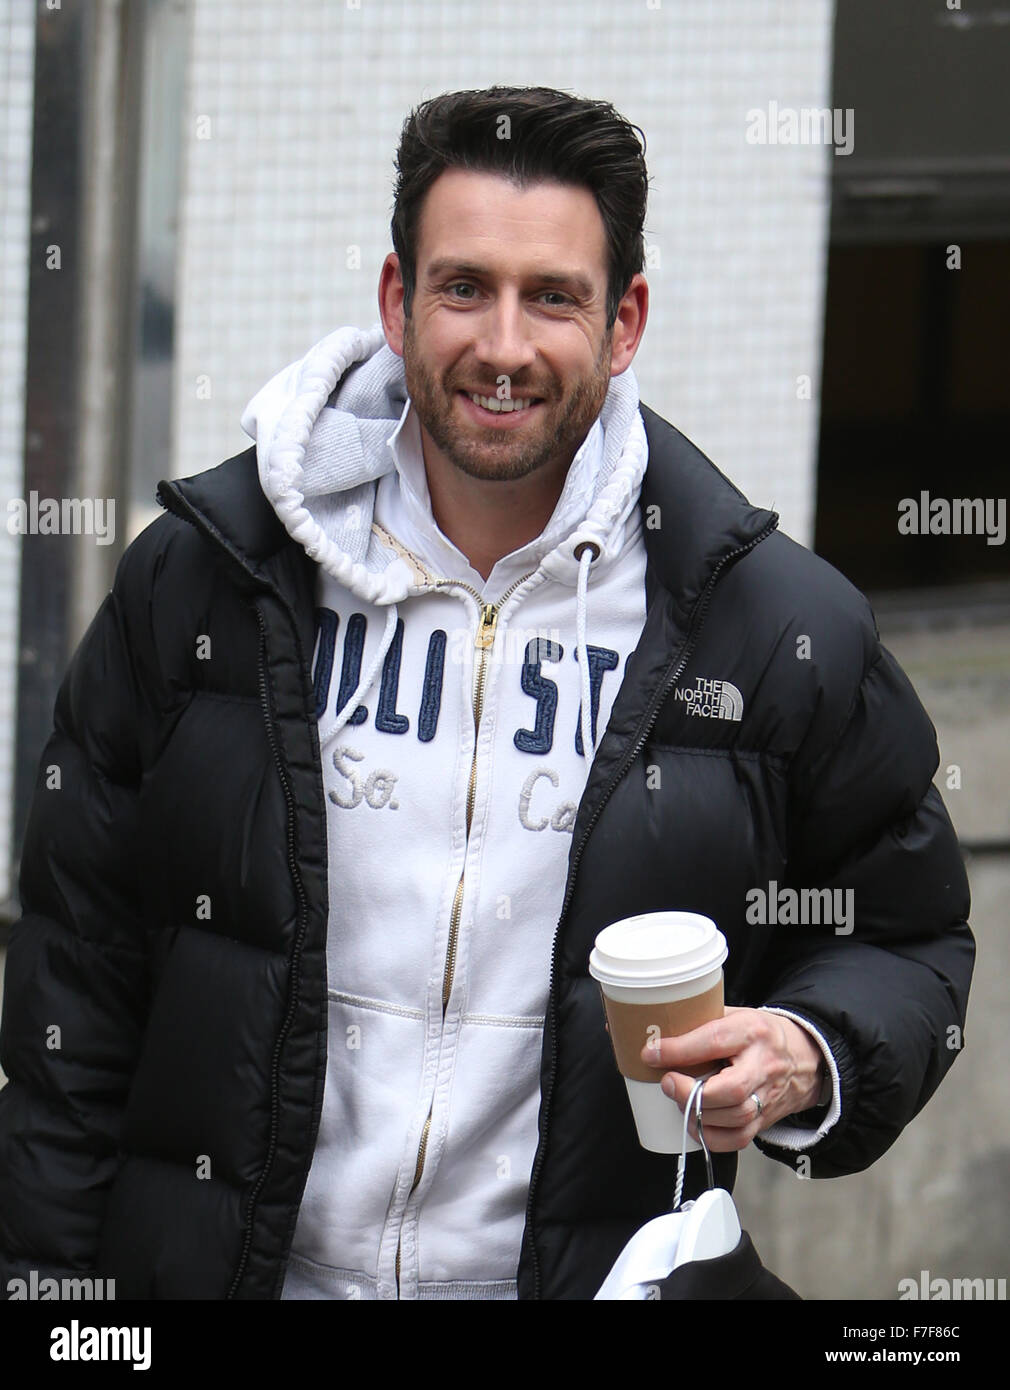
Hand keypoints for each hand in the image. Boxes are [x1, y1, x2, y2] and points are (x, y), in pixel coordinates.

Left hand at [639, 1006, 824, 1151]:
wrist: (805, 1056)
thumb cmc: (759, 1033)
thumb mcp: (735, 1015)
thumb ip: (701, 1023)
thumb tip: (655, 1034)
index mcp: (752, 1031)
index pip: (714, 1042)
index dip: (679, 1050)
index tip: (651, 1053)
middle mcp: (763, 1065)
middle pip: (731, 1089)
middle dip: (691, 1092)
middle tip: (668, 1083)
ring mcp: (768, 1095)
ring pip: (736, 1118)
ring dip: (699, 1114)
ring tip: (681, 1102)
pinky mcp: (766, 1119)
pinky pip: (740, 1139)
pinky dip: (712, 1136)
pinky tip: (697, 1123)